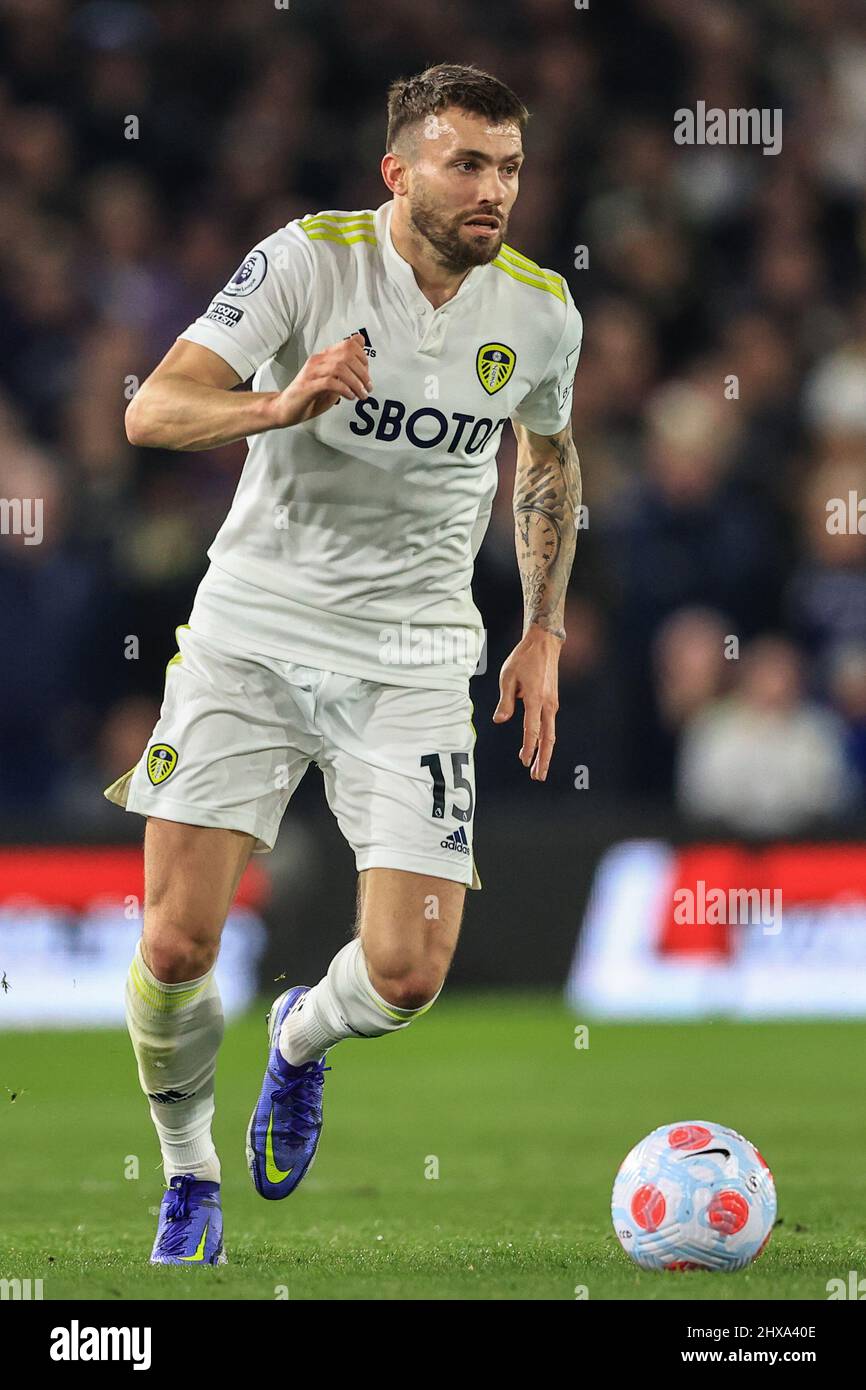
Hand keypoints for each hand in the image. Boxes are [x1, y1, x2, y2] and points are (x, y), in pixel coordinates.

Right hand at [266, 332, 371, 426]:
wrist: (285, 408)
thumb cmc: (309, 396)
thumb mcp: (332, 382)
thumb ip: (345, 374)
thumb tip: (364, 368)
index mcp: (324, 357)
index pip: (349, 344)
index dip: (363, 358)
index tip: (367, 375)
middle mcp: (318, 360)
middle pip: (347, 354)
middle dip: (363, 371)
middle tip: (368, 387)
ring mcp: (312, 372)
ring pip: (340, 367)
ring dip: (356, 382)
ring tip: (361, 395)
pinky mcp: (308, 386)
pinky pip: (330, 382)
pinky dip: (344, 389)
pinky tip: (350, 397)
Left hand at [493, 627, 561, 780]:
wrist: (544, 644)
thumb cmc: (523, 659)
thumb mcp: (507, 677)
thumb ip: (505, 701)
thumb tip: (500, 720)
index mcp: (534, 698)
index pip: (531, 729)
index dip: (528, 748)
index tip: (524, 762)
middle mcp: (547, 704)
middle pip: (548, 738)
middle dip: (543, 759)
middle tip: (537, 776)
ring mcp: (552, 703)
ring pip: (550, 734)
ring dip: (545, 752)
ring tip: (538, 768)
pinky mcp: (552, 701)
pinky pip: (549, 725)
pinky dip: (545, 739)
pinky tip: (538, 747)